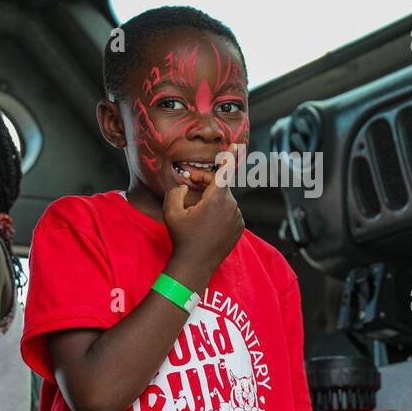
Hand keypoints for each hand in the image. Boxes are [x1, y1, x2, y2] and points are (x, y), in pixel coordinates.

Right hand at [163, 144, 244, 288]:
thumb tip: (186, 187)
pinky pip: (230, 212)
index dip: (230, 157)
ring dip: (212, 198)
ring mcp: (237, 218)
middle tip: (190, 183)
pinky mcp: (240, 228)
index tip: (237, 145)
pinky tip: (206, 222)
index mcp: (216, 200)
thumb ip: (177, 192)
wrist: (195, 265)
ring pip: (225, 200)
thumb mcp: (171, 212)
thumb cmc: (182, 238)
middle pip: (221, 186)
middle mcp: (231, 207)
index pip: (225, 173)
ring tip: (196, 208)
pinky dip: (220, 211)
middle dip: (206, 182)